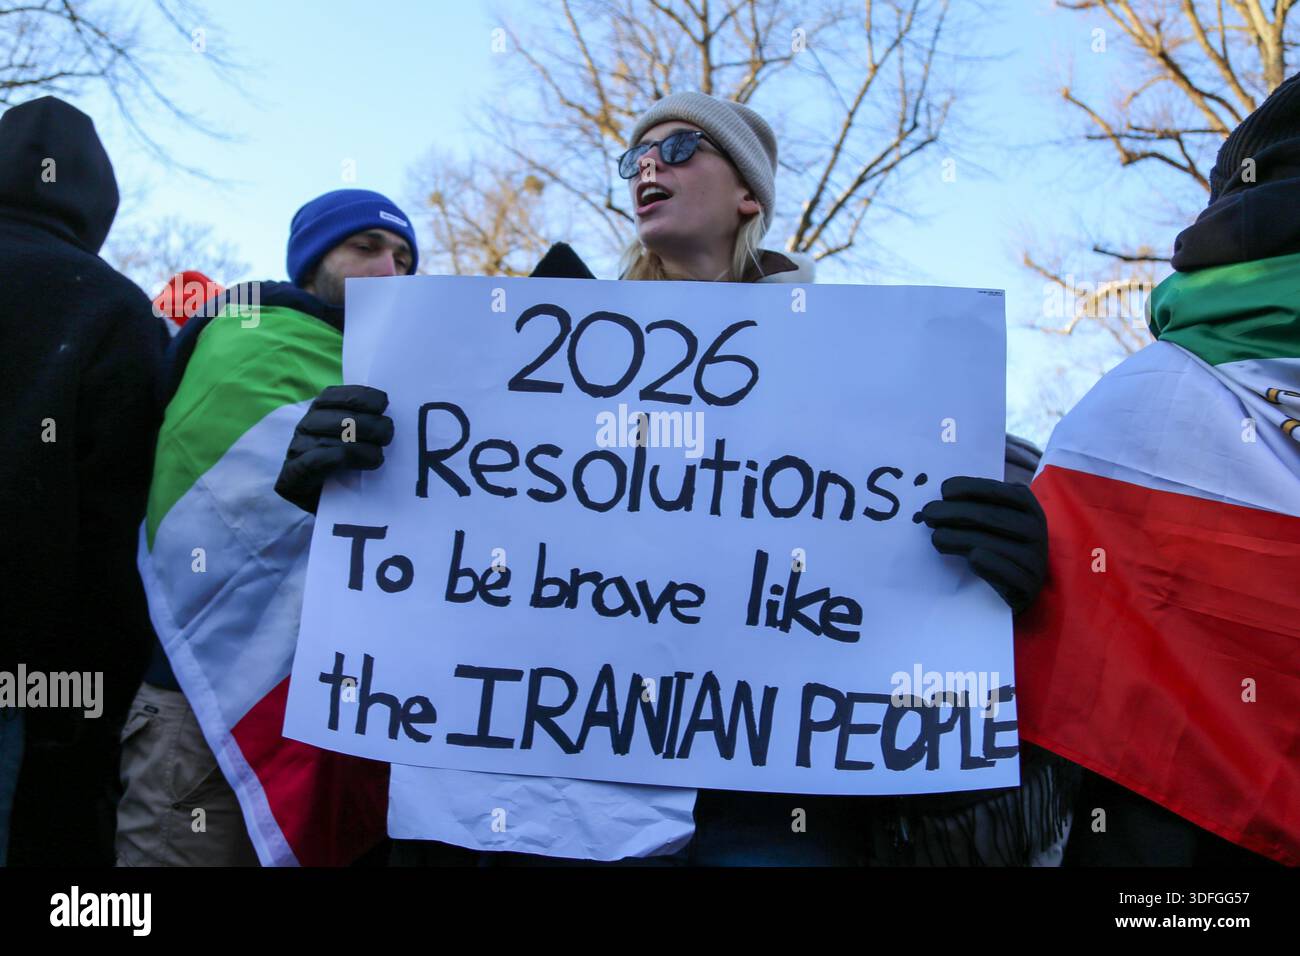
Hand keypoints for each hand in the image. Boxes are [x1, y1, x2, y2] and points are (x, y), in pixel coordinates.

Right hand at [275, 385, 393, 513]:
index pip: (332, 395)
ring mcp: (294, 452)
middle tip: (388, 435)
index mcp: (318, 413)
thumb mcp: (364, 441)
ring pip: (326, 439)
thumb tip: (391, 412)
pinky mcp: (290, 478)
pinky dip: (341, 458)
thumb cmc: (355, 472)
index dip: (358, 396)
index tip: (383, 403)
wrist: (337, 511)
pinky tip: (367, 461)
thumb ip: (371, 423)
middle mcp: (303, 428)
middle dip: (366, 423)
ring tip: (380, 455)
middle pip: (333, 418)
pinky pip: (315, 462)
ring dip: (359, 445)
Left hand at [919, 476, 1047, 613]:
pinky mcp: (1028, 584)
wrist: (1024, 586)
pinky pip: (1004, 571)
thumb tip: (941, 500)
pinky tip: (969, 558)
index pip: (998, 492)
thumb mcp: (998, 520)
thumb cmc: (1002, 546)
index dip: (970, 487)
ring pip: (991, 544)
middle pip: (990, 517)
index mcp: (1028, 507)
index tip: (944, 490)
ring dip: (958, 538)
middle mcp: (1035, 529)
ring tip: (935, 537)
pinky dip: (985, 562)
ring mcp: (1034, 558)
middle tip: (929, 514)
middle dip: (954, 513)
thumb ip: (977, 506)